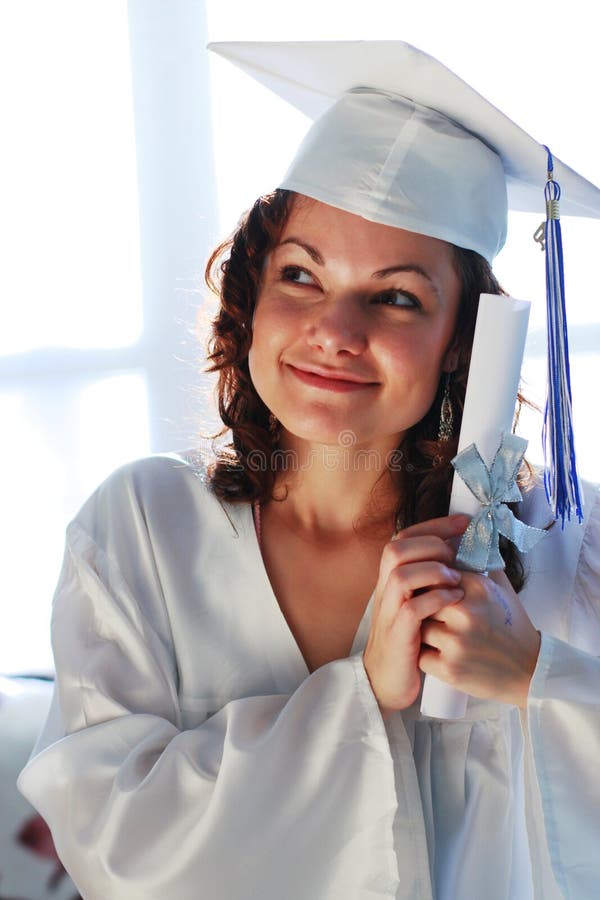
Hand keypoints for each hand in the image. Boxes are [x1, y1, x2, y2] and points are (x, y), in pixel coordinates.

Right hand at [362, 515, 468, 714]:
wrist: (386, 680)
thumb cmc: (410, 641)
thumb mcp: (417, 604)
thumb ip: (431, 580)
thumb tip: (465, 556)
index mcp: (391, 579)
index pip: (404, 538)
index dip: (434, 525)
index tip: (464, 522)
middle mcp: (385, 590)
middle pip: (395, 549)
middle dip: (431, 544)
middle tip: (456, 556)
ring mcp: (388, 612)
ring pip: (400, 574)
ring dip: (432, 570)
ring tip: (456, 579)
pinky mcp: (397, 635)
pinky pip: (410, 609)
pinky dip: (435, 599)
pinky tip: (454, 600)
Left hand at [419, 569, 540, 708]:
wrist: (530, 671)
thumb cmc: (512, 626)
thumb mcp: (502, 588)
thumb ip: (479, 563)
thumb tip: (457, 539)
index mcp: (478, 587)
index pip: (435, 574)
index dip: (432, 584)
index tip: (435, 592)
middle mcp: (465, 612)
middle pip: (422, 598)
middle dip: (425, 607)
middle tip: (435, 615)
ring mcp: (456, 641)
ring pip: (418, 627)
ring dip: (425, 633)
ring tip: (443, 636)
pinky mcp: (449, 668)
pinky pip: (420, 654)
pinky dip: (427, 656)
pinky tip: (443, 654)